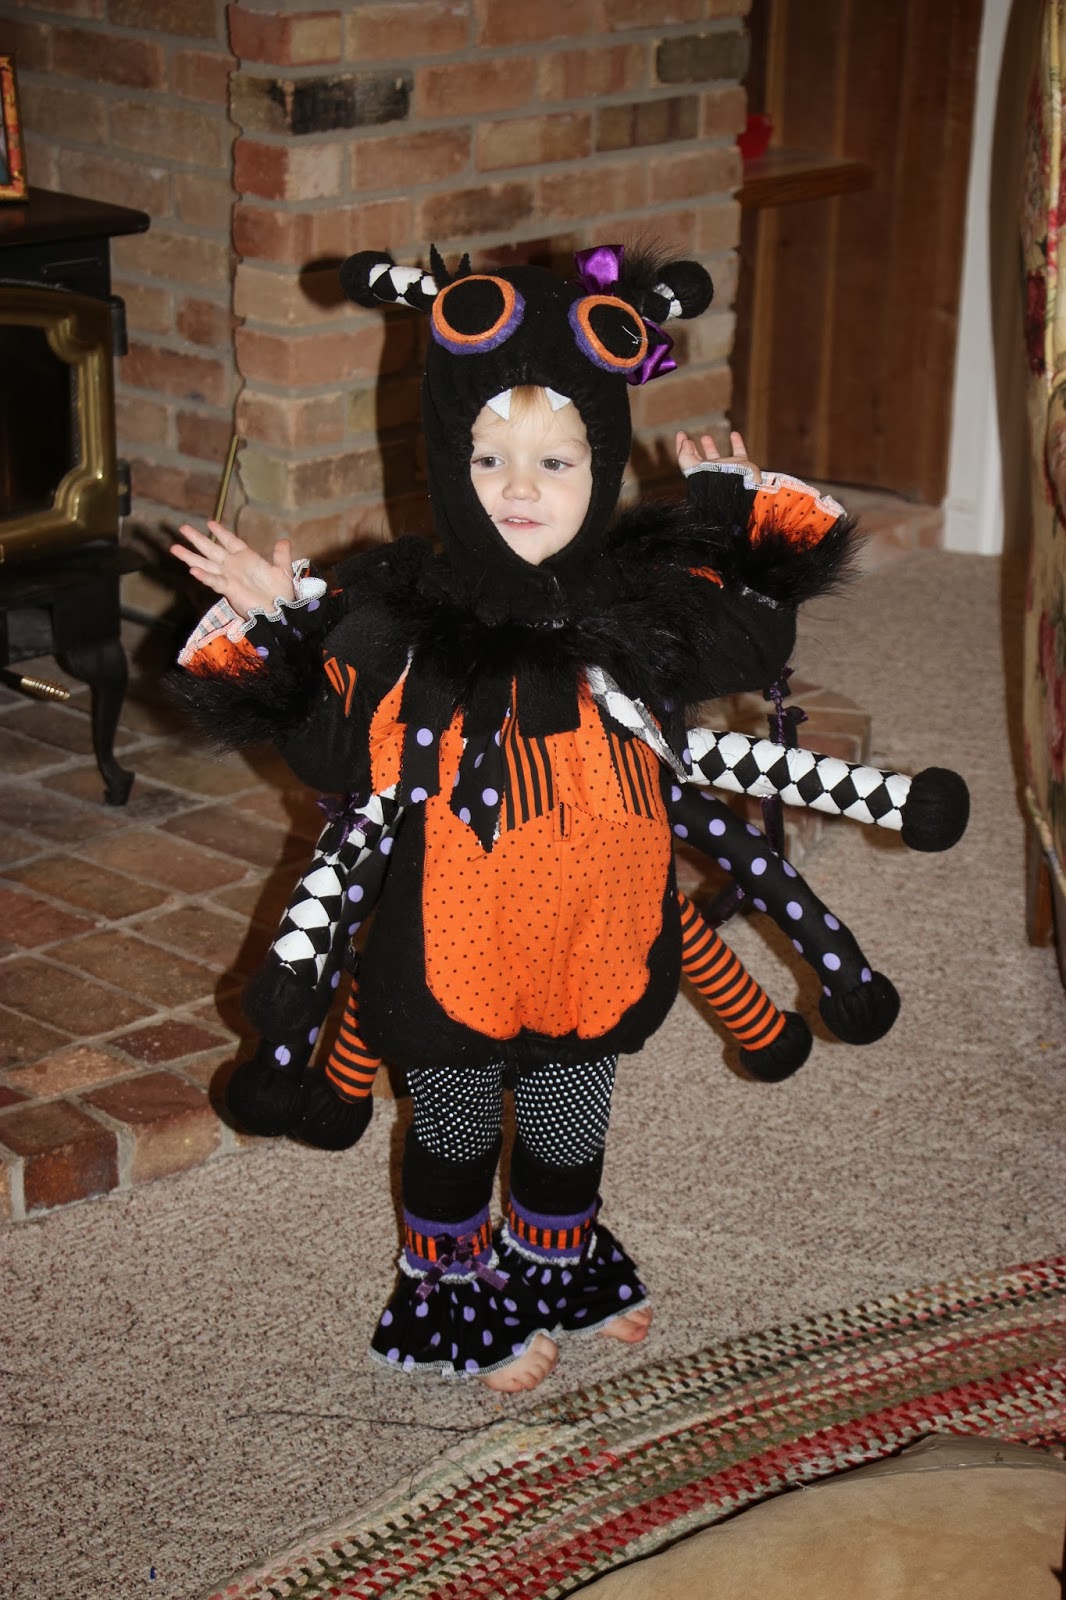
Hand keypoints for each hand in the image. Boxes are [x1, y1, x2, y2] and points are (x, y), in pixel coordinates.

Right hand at [171, 520, 295, 619]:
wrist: (281, 610)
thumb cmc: (281, 593)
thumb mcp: (283, 570)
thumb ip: (281, 555)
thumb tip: (284, 540)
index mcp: (246, 557)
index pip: (230, 541)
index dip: (221, 532)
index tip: (210, 523)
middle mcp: (234, 566)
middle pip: (211, 549)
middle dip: (197, 539)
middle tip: (182, 527)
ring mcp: (229, 577)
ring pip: (205, 564)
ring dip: (190, 556)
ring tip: (174, 548)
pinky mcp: (229, 589)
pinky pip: (214, 581)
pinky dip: (204, 576)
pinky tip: (192, 570)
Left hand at [676, 428, 761, 482]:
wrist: (739, 491)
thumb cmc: (716, 484)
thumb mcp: (694, 470)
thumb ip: (685, 457)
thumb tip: (685, 443)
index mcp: (700, 475)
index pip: (687, 460)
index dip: (681, 448)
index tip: (681, 434)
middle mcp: (712, 472)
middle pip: (700, 460)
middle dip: (692, 449)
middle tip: (688, 439)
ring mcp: (727, 469)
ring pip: (717, 457)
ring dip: (710, 447)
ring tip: (705, 437)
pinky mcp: (743, 466)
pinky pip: (739, 452)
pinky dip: (737, 443)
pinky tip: (733, 434)